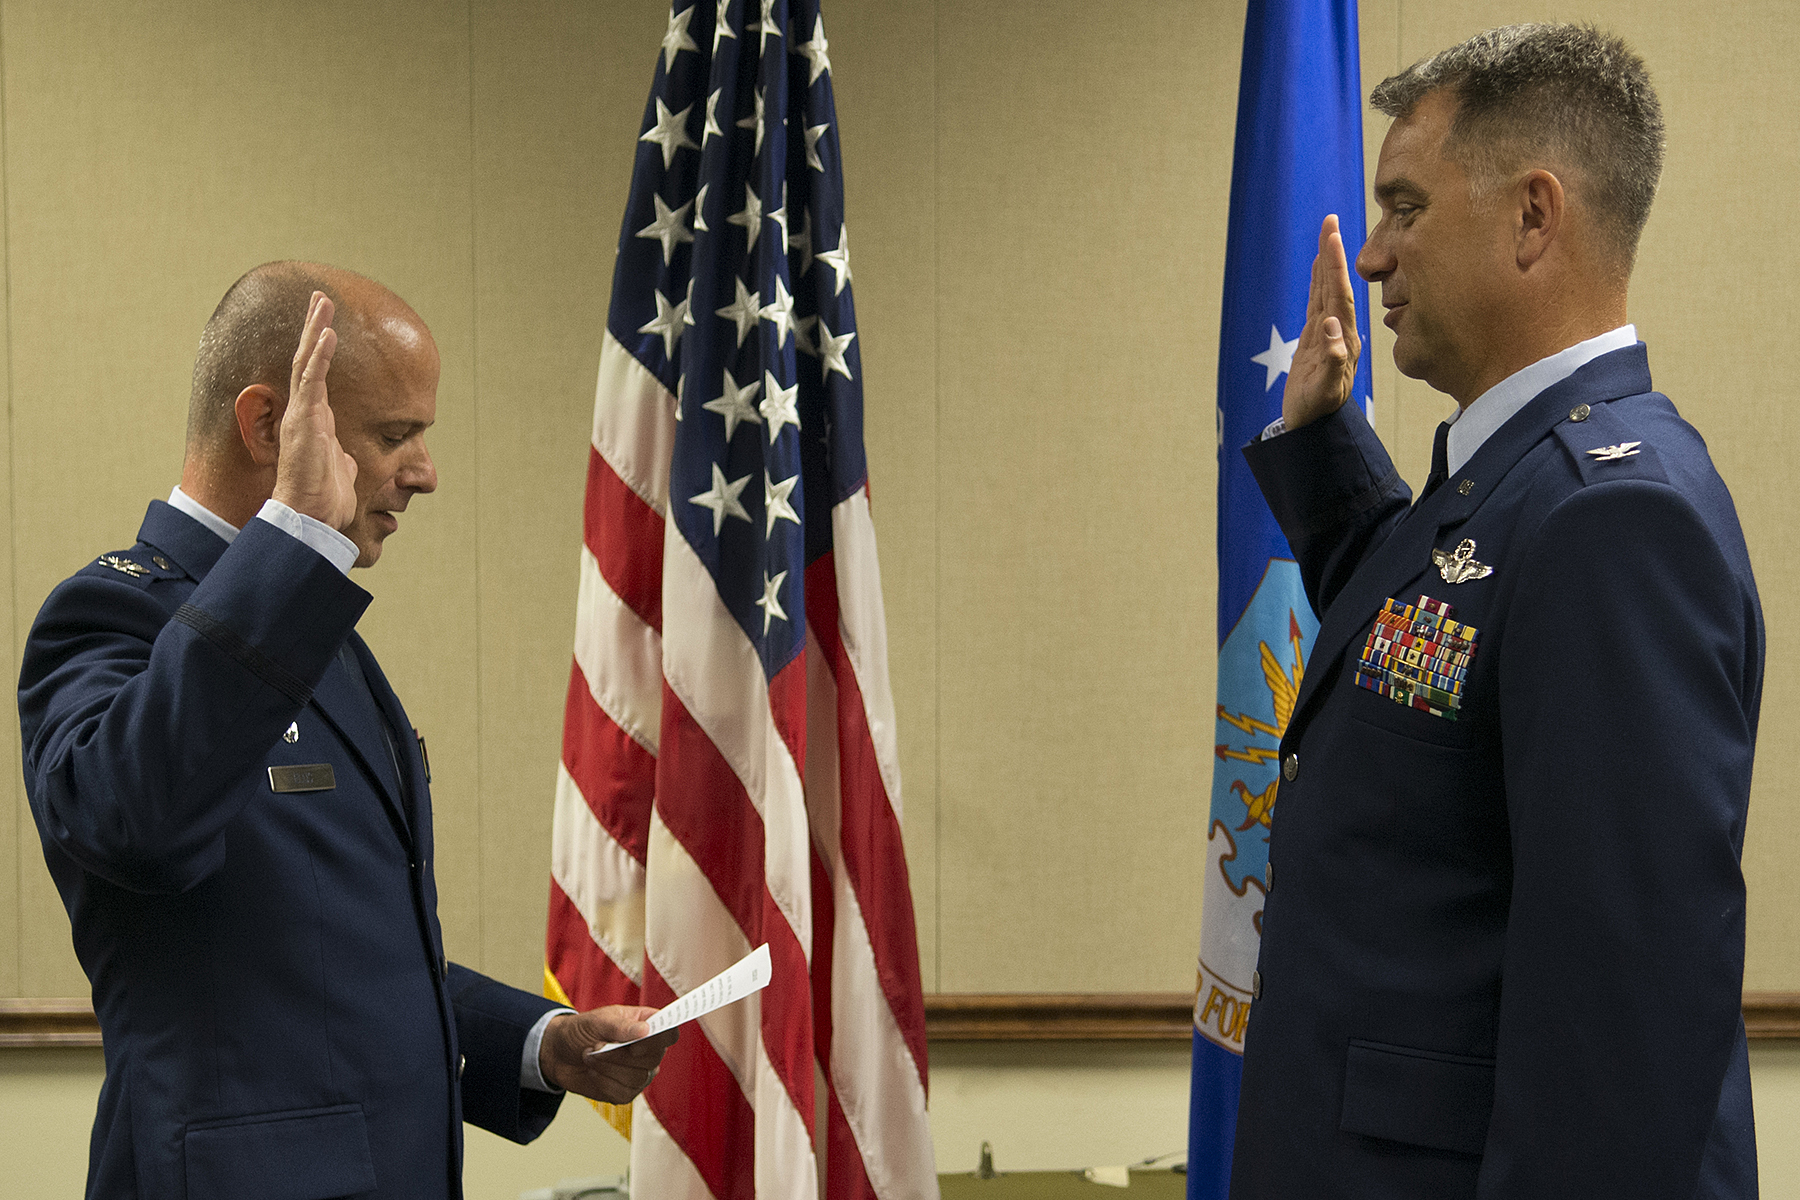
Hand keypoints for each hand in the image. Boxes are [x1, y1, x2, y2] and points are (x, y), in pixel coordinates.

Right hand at [271, 292, 357, 528]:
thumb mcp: (339, 473)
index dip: (321, 351)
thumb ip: (342, 460)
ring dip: (316, 330)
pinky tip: (328, 333)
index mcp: (315, 423)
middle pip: (308, 361)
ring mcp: (302, 414)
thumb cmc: (323, 501)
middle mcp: (305, 413)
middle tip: (321, 299)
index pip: (317, 378)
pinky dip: (319, 355)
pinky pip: (312, 380)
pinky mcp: (304, 419)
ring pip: (307, 363)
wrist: (310, 518)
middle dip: (315, 328)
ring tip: (323, 302)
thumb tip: (348, 460)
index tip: (327, 326)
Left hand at [539, 1005, 677, 1103]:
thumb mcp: (597, 1021)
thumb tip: (646, 1030)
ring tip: (590, 1056)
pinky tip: (593, 1072)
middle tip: (597, 1045)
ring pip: (638, 1079)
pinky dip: (603, 1083)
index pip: (669, 1033)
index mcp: (647, 1024)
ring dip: (607, 1068)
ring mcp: (640, 1073)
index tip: (636, 1044)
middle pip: (653, 1059)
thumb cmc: (581, 1030)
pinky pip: (623, 1093)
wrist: (559, 1053)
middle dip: (619, 1055)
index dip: (659, 1040)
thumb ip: (621, 1026)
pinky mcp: (626, 1091)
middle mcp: (649, 1050)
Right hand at [1281, 214, 1362, 430]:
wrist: (1316, 426)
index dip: (1335, 266)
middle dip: (1332, 253)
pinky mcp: (1318, 338)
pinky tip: (1319, 267)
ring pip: (1327, 290)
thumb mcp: (1322, 390)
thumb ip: (1330, 360)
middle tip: (1329, 221)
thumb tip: (1331, 326)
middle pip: (1336, 285)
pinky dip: (1318, 281)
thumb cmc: (1316, 411)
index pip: (1339, 295)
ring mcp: (1330, 333)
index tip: (1332, 237)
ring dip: (1327, 262)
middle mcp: (1340, 331)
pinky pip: (1318, 302)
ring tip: (1326, 234)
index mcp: (1344, 339)